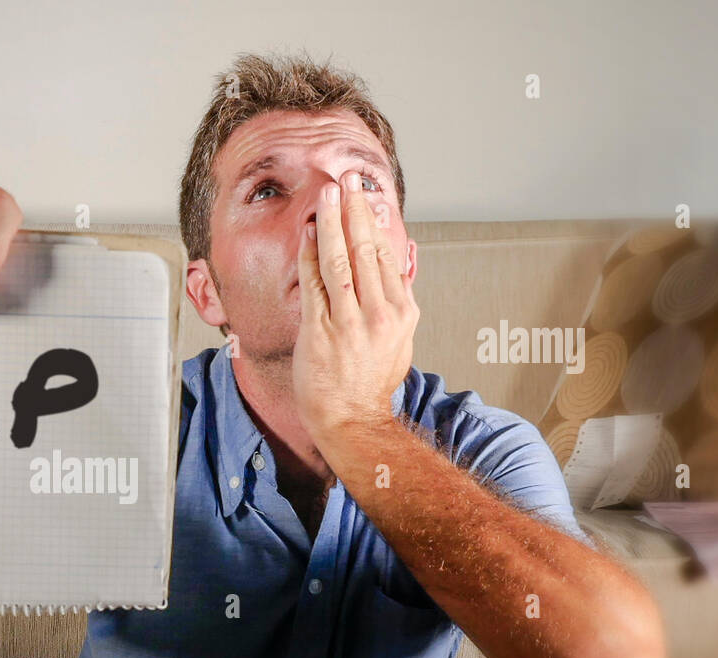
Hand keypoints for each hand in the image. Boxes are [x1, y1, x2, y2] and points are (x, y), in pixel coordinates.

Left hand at [293, 169, 417, 444]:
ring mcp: (349, 322)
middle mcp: (379, 313)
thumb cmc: (372, 379)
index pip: (387, 255)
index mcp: (401, 311)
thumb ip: (403, 292)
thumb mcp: (402, 336)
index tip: (365, 194)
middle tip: (347, 178)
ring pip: (341, 261)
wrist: (351, 419)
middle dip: (355, 210)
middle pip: (367, 249)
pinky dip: (311, 255)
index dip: (374, 221)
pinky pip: (314, 284)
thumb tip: (408, 252)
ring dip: (333, 223)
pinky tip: (309, 232)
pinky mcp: (320, 332)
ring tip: (328, 192)